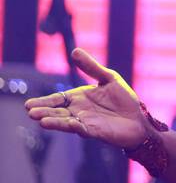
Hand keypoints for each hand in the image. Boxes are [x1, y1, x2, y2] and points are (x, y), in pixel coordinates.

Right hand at [24, 48, 150, 148]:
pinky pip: (84, 129)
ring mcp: (86, 122)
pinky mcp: (96, 132)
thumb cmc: (124, 99)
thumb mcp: (108, 78)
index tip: (28, 104)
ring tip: (41, 121)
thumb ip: (91, 67)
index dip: (44, 101)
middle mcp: (78, 111)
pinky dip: (77, 127)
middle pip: (57, 111)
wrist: (140, 118)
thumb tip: (74, 51)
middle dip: (44, 111)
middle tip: (31, 112)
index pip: (57, 99)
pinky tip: (71, 124)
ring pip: (66, 122)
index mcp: (78, 98)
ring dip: (55, 122)